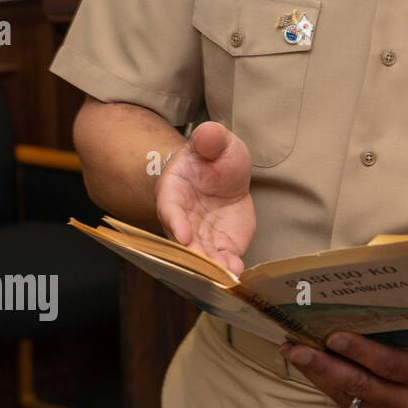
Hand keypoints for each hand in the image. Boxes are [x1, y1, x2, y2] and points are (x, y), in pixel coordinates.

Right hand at [155, 121, 255, 274]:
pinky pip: (222, 258)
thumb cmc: (213, 157)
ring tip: (225, 273)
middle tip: (206, 264)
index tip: (183, 236)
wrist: (224, 173)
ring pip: (203, 254)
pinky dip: (228, 266)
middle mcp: (183, 218)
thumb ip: (211, 138)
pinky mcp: (221, 243)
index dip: (175, 222)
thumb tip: (207, 134)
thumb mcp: (216, 141)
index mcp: (174, 190)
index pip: (169, 208)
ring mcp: (201, 234)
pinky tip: (237, 272)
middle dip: (194, 254)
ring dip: (211, 266)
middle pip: (184, 240)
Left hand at [279, 332, 407, 407]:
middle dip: (325, 365)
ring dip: (319, 375)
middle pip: (362, 384)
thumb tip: (365, 304)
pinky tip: (314, 368)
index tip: (333, 335)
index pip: (391, 364)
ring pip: (350, 397)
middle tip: (296, 347)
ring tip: (294, 352)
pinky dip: (330, 386)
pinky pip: (351, 406)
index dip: (360, 351)